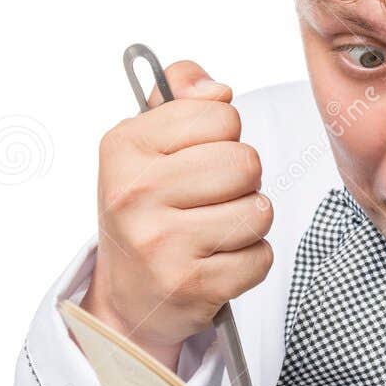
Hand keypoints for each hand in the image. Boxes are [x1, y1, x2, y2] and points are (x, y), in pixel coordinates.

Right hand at [79, 60, 273, 367]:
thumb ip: (180, 98)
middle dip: (242, 179)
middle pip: (245, 162)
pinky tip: (219, 261)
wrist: (130, 296)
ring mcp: (162, 243)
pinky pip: (261, 257)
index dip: (223, 134)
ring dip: (248, 221)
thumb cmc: (147, 211)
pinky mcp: (191, 285)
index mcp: (124, 147)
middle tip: (213, 197)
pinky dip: (250, 260)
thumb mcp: (145, 146)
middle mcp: (136, 193)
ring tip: (216, 228)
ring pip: (259, 211)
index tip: (198, 156)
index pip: (219, 114)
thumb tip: (217, 89)